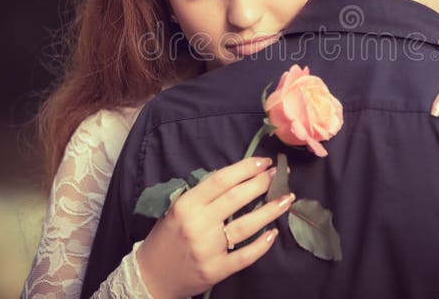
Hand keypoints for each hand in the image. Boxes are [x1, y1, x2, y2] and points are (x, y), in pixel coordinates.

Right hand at [135, 156, 294, 297]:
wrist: (151, 276)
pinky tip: (274, 233)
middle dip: (261, 183)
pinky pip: (244, 256)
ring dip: (270, 211)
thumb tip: (238, 177)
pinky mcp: (216, 270)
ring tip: (287, 199)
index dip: (245, 168)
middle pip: (236, 199)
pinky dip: (261, 245)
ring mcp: (208, 249)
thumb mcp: (178, 209)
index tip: (263, 161)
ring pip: (245, 226)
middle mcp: (198, 225)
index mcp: (186, 205)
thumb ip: (203, 195)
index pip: (220, 180)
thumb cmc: (168, 236)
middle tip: (278, 174)